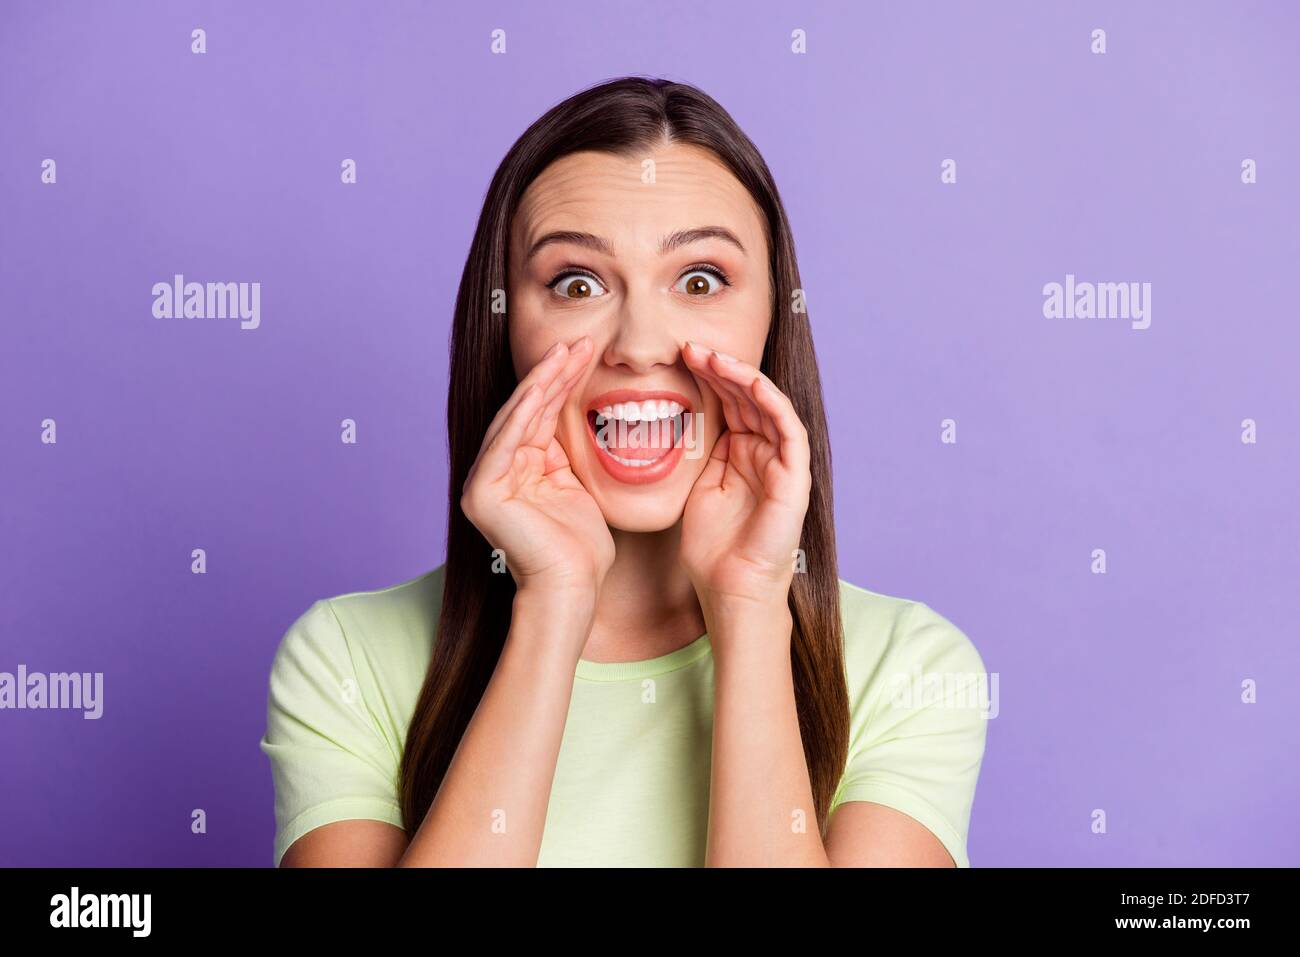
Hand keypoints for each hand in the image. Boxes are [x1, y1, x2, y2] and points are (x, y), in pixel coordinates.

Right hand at [460, 338, 613, 604]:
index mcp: (516, 471)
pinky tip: (546, 384)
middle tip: (580, 342)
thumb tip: (577, 413)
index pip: (540, 416)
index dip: (561, 382)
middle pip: (526, 412)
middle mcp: (494, 472)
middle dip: (553, 374)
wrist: (572, 587)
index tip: (586, 352)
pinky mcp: (481, 491)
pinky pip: (507, 441)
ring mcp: (482, 481)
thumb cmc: (582, 548)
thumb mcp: (576, 486)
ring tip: (568, 352)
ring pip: (516, 419)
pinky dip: (526, 410)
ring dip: (543, 383)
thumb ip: (566, 454)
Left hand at [679, 341, 811, 623]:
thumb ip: (699, 452)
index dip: (707, 377)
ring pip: (767, 404)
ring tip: (712, 357)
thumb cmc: (711, 548)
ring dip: (741, 376)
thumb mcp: (696, 487)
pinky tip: (748, 381)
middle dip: (720, 368)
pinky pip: (788, 427)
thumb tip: (682, 416)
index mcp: (741, 454)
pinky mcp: (796, 475)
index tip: (678, 357)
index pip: (729, 403)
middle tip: (690, 347)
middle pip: (746, 396)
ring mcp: (782, 462)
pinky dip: (770, 401)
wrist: (730, 588)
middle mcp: (764, 452)